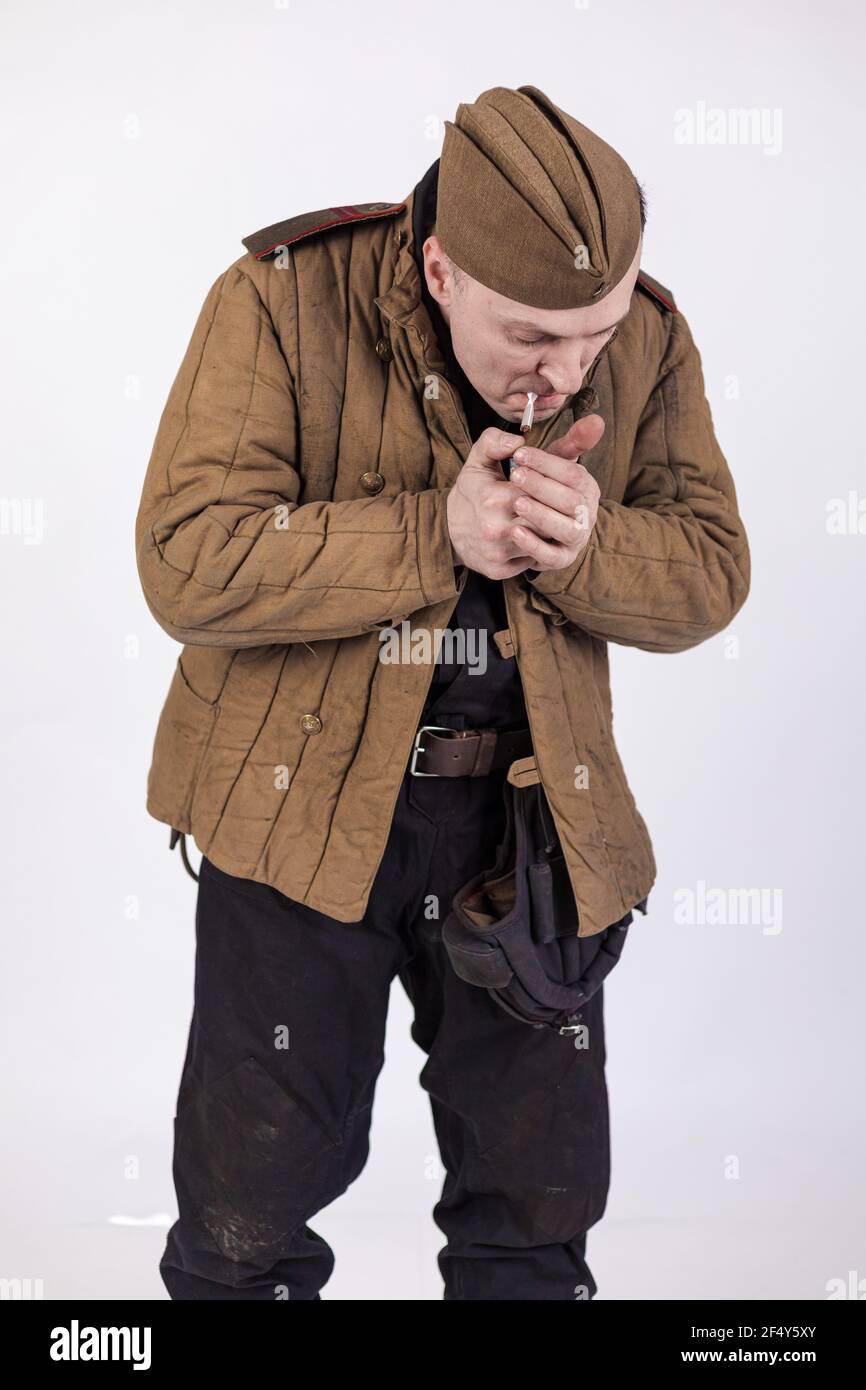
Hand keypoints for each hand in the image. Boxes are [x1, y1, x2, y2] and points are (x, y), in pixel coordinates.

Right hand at [446, 426, 543, 578]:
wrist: (446, 530)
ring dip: (547, 530)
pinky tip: (534, 538)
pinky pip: (530, 561)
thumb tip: (518, 441)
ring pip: (541, 541)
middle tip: (556, 503)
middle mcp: (495, 528)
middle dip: (552, 509)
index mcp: (492, 498)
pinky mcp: (499, 570)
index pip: (539, 491)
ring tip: (547, 519)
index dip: (547, 486)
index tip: (547, 483)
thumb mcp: (477, 461)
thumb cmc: (470, 492)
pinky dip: (535, 549)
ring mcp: (497, 552)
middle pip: (545, 519)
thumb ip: (495, 442)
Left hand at [507, 413, 604, 571]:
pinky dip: (535, 546)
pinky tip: (515, 532)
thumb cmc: (534, 487)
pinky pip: (553, 556)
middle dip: (542, 486)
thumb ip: (568, 442)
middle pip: (571, 500)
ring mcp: (576, 538)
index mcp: (587, 487)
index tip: (520, 454)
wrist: (518, 525)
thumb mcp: (547, 462)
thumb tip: (597, 421)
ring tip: (518, 503)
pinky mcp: (561, 559)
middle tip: (515, 476)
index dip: (548, 464)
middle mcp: (587, 513)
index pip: (574, 474)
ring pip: (567, 529)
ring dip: (543, 515)